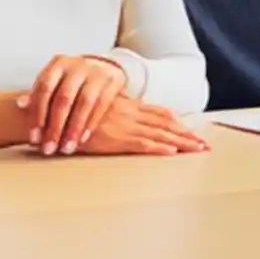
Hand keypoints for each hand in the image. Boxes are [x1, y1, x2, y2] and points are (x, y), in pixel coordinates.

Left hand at [17, 54, 127, 154]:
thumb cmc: (73, 79)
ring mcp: (97, 72)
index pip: (44, 89)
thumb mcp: (56, 80)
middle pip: (63, 98)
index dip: (38, 115)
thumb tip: (20, 104)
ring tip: (66, 148)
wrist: (106, 66)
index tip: (34, 139)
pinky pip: (101, 105)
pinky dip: (90, 124)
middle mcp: (77, 66)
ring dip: (74, 128)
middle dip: (55, 126)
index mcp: (58, 64)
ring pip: (84, 103)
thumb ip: (40, 93)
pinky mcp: (113, 81)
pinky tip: (82, 139)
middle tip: (49, 149)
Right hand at [75, 95, 208, 155]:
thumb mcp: (100, 107)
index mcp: (128, 107)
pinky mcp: (114, 139)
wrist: (55, 113)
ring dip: (181, 142)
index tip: (193, 132)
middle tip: (204, 145)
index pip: (161, 114)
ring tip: (197, 149)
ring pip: (160, 134)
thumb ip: (116, 110)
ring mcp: (124, 126)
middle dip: (187, 135)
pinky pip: (142, 144)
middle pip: (167, 124)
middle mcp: (131, 114)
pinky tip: (171, 152)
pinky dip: (158, 147)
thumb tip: (129, 115)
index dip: (179, 123)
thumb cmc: (74, 113)